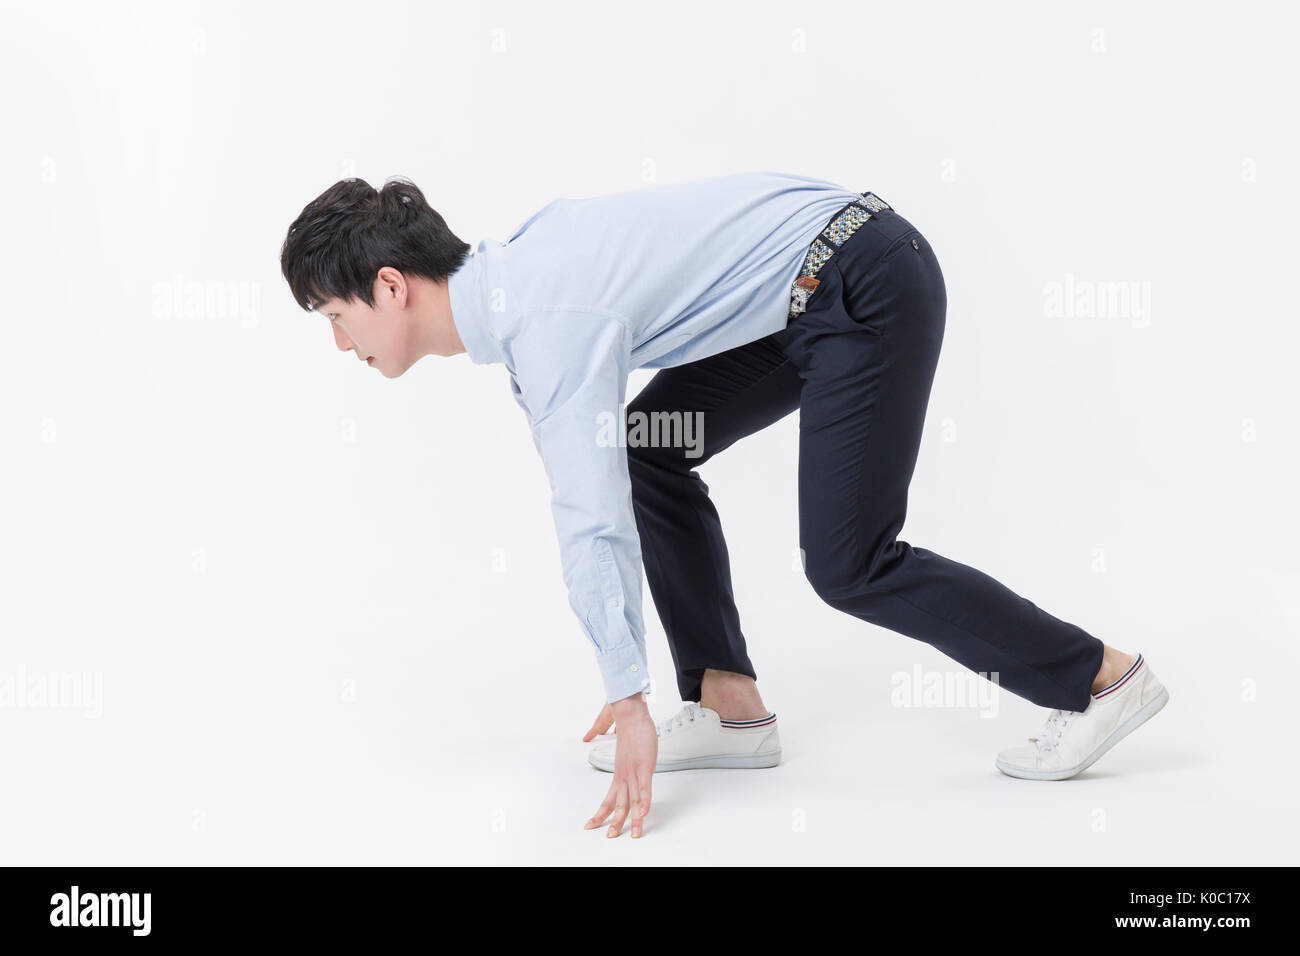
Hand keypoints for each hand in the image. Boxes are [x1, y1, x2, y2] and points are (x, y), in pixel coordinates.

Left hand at [584, 693, 654, 837]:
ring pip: (632, 801)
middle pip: (618, 805)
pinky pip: (645, 788)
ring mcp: (634, 773)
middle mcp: (623, 776)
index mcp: (618, 774)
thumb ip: (619, 760)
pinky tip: (644, 813)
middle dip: (614, 823)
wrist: (630, 715)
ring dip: (634, 820)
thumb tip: (596, 743)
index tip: (591, 825)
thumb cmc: (629, 730)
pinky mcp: (645, 767)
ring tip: (634, 834)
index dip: (601, 814)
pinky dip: (644, 802)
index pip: (608, 799)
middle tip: (610, 837)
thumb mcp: (622, 751)